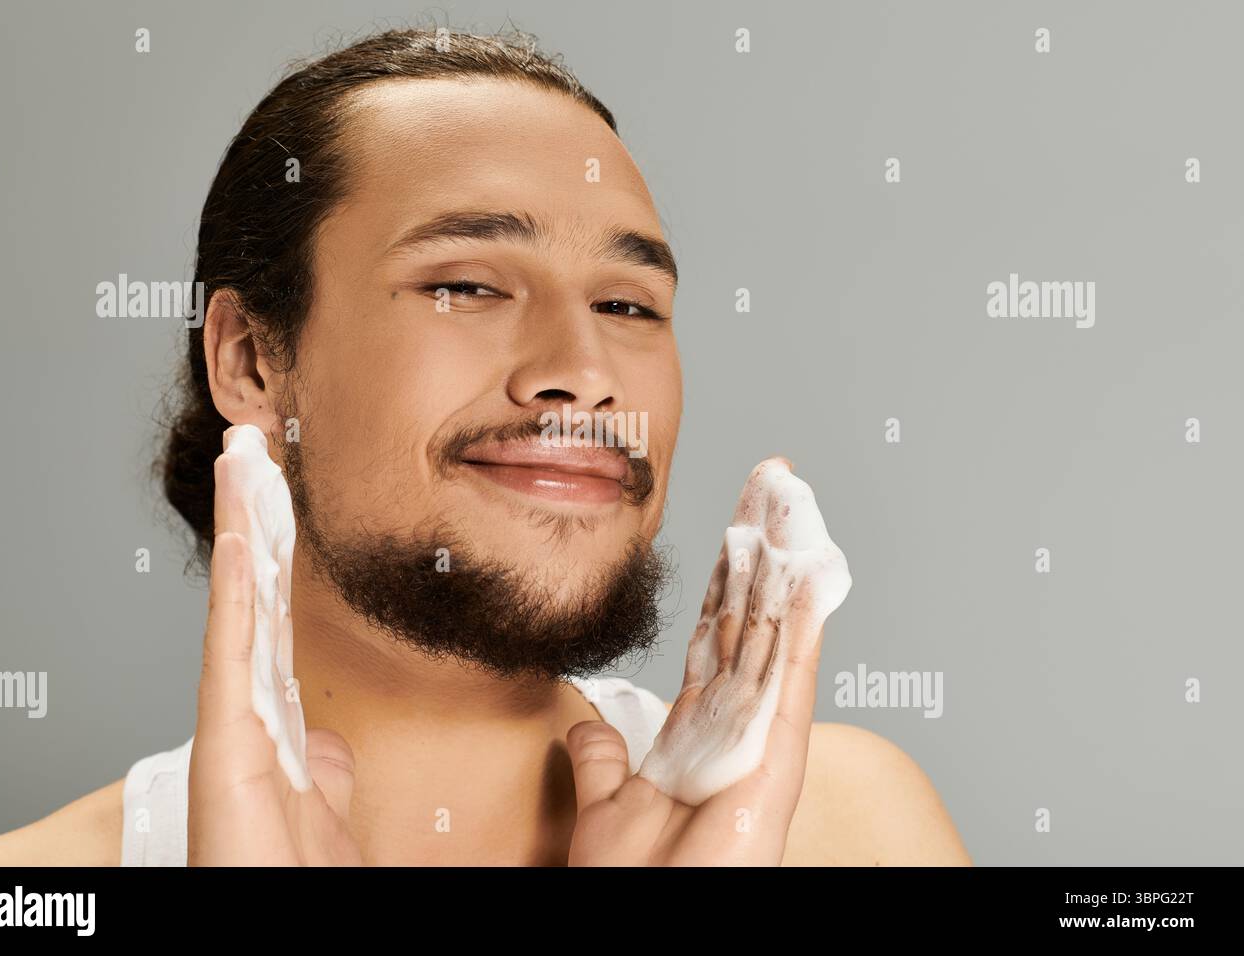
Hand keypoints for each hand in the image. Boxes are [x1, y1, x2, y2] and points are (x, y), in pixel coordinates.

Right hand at [187, 447, 361, 865]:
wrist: (279, 915)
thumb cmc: (292, 878)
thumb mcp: (325, 805)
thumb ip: (323, 765)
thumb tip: (327, 740)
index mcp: (272, 720)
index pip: (275, 613)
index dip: (277, 551)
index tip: (277, 491)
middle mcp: (247, 712)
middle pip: (253, 592)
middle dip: (251, 514)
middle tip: (248, 443)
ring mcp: (232, 723)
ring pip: (240, 605)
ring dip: (242, 528)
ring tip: (241, 458)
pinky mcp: (225, 746)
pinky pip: (234, 654)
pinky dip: (238, 592)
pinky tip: (246, 537)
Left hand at [566, 458, 849, 865]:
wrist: (653, 914)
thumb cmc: (634, 881)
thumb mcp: (605, 802)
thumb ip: (602, 759)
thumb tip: (586, 723)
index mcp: (703, 727)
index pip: (720, 632)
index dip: (729, 578)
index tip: (741, 526)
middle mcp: (739, 721)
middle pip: (754, 615)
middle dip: (763, 548)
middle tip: (775, 484)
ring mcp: (764, 733)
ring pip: (775, 631)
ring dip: (784, 565)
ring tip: (793, 504)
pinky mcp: (780, 753)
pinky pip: (791, 676)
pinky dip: (803, 624)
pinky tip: (810, 573)